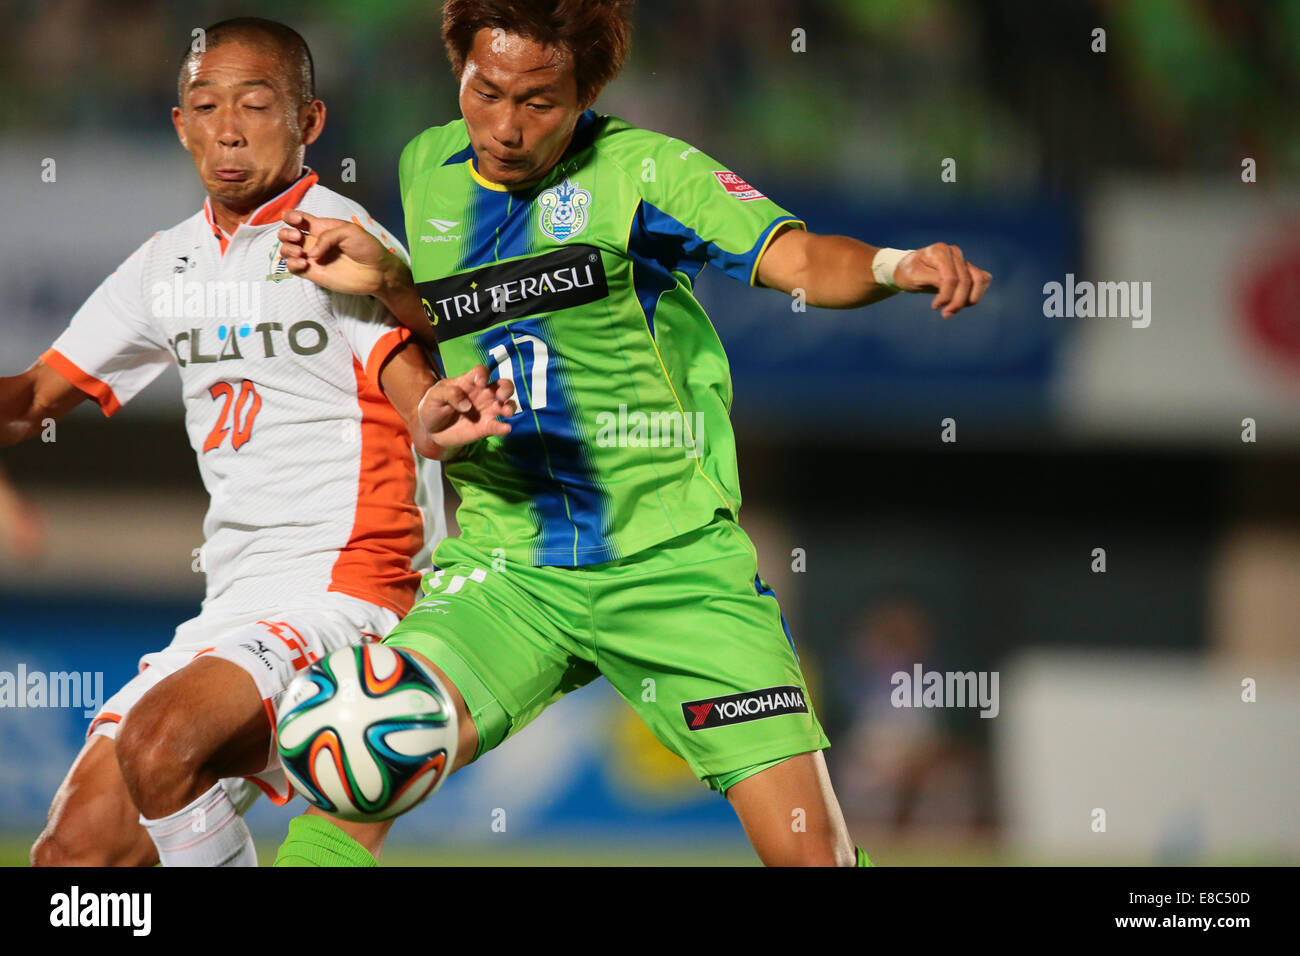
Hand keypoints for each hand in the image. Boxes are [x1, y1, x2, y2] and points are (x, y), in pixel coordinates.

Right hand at [277, 210, 407, 298]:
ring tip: (300, 252)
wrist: (377, 271)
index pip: (298, 219)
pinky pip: (293, 268)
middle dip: (286, 233)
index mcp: (322, 228)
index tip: (296, 220)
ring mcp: (313, 258)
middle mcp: (314, 242)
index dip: (291, 216)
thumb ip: (327, 236)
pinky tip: (304, 263)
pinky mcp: (314, 274)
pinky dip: (292, 264)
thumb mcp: (349, 231)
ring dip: (287, 249)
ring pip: (287, 251)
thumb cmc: (367, 248)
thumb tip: (311, 254)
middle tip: (298, 237)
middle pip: (287, 234)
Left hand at [416, 365, 515, 460]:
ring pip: (506, 404)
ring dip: (510, 406)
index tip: (480, 382)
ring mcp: (486, 411)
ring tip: (507, 412)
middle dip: (506, 388)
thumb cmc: (432, 407)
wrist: (430, 431)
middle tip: (501, 396)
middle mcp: (482, 394)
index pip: (482, 372)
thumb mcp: (434, 396)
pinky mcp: (485, 427)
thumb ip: (450, 394)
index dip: (483, 374)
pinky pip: (498, 426)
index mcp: (469, 382)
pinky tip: (505, 428)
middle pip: (502, 385)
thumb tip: (466, 405)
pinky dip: (504, 427)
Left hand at [893, 243, 991, 318]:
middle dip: (958, 301)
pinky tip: (964, 303)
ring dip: (970, 299)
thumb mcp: (915, 277)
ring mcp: (963, 259)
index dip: (946, 296)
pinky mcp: (968, 268)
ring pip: (979, 279)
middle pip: (966, 280)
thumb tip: (953, 287)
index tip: (935, 307)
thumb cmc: (909, 272)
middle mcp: (954, 253)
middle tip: (946, 315)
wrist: (908, 269)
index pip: (951, 278)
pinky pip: (982, 279)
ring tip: (954, 310)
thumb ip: (933, 279)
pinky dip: (976, 293)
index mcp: (939, 251)